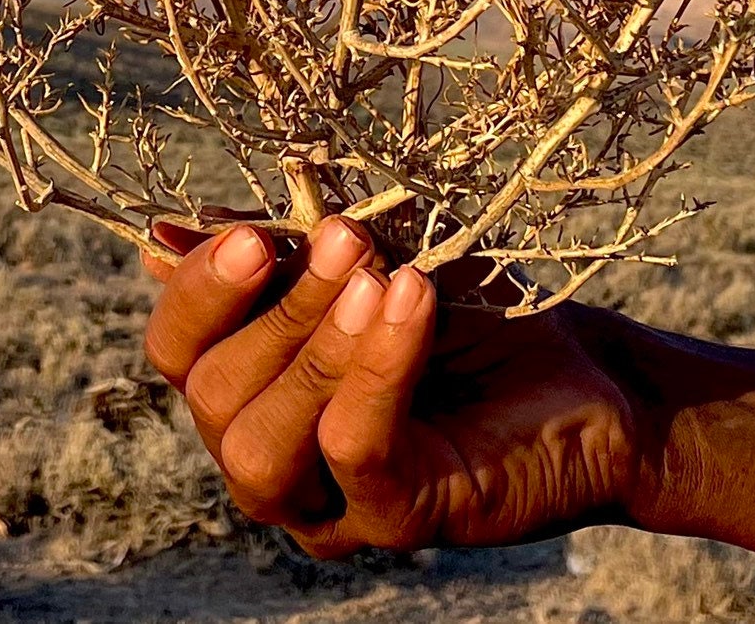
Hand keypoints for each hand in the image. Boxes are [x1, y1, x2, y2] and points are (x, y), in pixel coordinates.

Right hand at [140, 218, 652, 560]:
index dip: (196, 292)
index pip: (176, 355)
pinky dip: (374, 367)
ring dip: (311, 348)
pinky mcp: (398, 520)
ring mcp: (331, 504)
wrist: (595, 377)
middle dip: (275, 306)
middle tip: (347, 241)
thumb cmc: (474, 317)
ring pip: (258, 446)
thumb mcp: (370, 261)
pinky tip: (411, 303)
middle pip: (211, 396)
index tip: (253, 233)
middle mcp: (275, 458)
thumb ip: (277, 251)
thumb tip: (158, 238)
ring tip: (377, 279)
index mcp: (254, 389)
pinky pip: (353, 450)